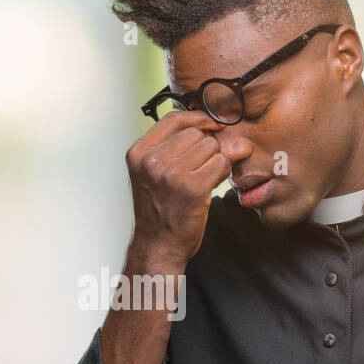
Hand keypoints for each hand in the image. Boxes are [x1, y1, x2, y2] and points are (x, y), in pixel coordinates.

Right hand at [124, 109, 229, 266]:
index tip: (211, 124)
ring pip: (211, 147)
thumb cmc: (159, 209)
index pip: (173, 119)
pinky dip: (222, 172)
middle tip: (202, 168)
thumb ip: (180, 147)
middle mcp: (151, 161)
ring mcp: (171, 175)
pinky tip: (212, 184)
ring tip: (204, 178)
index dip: (197, 118)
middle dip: (206, 146)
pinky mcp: (192, 188)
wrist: (158, 246)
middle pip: (196, 133)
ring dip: (215, 160)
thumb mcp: (156, 173)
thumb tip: (224, 127)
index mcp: (138, 153)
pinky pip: (221, 163)